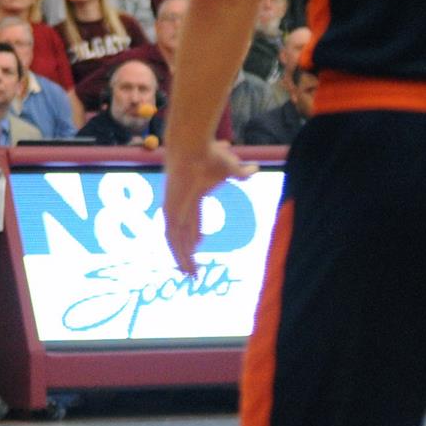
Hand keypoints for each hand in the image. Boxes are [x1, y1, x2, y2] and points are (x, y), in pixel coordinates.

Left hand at [161, 137, 255, 275]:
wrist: (193, 148)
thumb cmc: (211, 154)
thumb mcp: (230, 167)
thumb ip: (241, 172)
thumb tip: (255, 168)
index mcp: (192, 196)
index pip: (192, 221)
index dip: (195, 235)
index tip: (199, 246)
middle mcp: (180, 205)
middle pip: (182, 234)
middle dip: (187, 253)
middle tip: (193, 271)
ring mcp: (173, 208)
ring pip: (175, 240)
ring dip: (182, 259)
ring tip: (191, 277)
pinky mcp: (170, 210)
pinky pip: (172, 238)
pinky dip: (177, 253)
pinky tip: (183, 267)